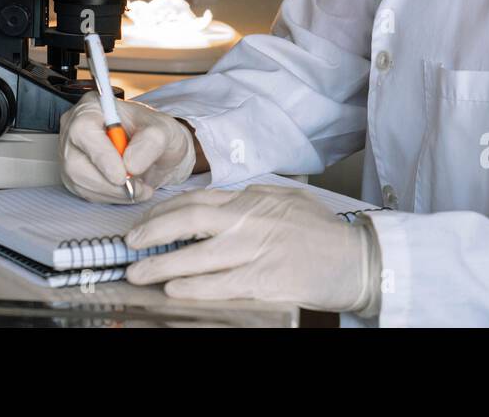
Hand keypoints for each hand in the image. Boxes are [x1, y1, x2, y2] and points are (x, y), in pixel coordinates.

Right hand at [58, 93, 196, 203]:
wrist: (155, 150)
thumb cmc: (155, 133)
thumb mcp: (164, 130)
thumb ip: (150, 142)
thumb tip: (130, 165)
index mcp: (92, 107)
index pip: (84, 130)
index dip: (101, 156)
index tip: (122, 176)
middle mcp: (74, 128)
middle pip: (76, 162)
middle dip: (109, 182)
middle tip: (138, 187)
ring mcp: (72, 153)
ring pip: (79, 181)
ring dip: (113, 192)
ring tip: (140, 188)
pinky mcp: (74, 175)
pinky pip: (85, 193)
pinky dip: (111, 197)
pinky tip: (130, 191)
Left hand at [123, 184, 380, 312]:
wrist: (358, 259)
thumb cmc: (324, 233)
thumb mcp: (287, 200)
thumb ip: (254, 200)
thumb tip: (222, 204)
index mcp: (253, 199)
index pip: (199, 199)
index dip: (165, 210)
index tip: (145, 221)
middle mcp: (250, 219)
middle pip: (190, 219)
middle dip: (154, 230)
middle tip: (130, 242)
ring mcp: (256, 249)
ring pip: (198, 253)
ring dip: (162, 263)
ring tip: (138, 271)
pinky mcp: (264, 279)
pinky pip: (221, 283)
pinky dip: (193, 285)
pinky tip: (173, 288)